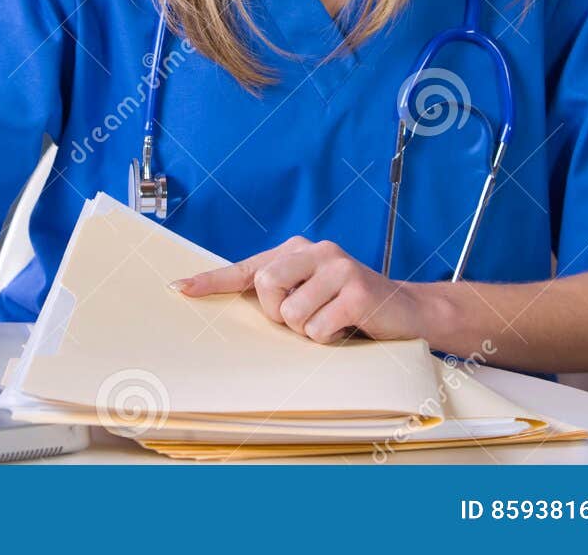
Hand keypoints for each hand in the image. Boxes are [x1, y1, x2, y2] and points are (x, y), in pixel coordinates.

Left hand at [170, 236, 431, 344]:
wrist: (407, 312)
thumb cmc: (348, 307)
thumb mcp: (310, 295)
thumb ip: (277, 293)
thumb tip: (235, 304)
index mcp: (296, 250)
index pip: (246, 268)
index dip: (211, 281)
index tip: (179, 288)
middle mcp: (314, 250)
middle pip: (265, 288)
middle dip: (280, 314)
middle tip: (307, 319)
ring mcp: (338, 266)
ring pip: (291, 313)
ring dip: (308, 330)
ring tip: (332, 321)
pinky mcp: (356, 289)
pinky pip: (318, 328)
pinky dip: (329, 337)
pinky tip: (348, 326)